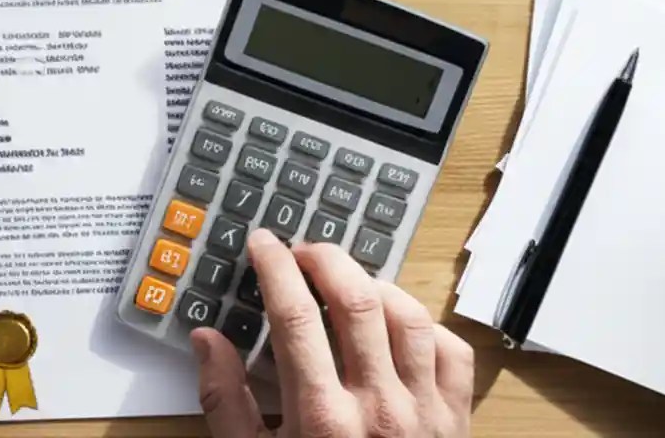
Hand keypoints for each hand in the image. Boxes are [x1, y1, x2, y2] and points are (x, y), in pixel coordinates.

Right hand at [191, 230, 474, 437]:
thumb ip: (225, 403)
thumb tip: (207, 340)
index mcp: (321, 417)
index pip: (295, 316)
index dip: (275, 267)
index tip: (263, 243)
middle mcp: (378, 407)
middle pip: (356, 300)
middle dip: (325, 259)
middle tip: (302, 251)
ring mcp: (425, 412)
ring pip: (408, 316)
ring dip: (374, 284)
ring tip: (346, 279)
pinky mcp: (456, 421)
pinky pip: (450, 351)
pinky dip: (424, 325)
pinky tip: (397, 323)